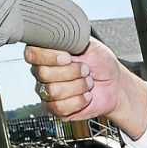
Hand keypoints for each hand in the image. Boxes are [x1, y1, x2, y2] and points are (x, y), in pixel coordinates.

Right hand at [24, 39, 146, 136]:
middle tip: (85, 69)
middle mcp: (42, 72)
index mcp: (45, 53)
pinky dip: (78, 101)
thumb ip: (66, 40)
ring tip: (87, 82)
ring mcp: (47, 91)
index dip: (50, 57)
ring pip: (53, 91)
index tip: (68, 57)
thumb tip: (54, 39)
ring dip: (78, 86)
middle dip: (71, 72)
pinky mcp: (56, 108)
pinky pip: (59, 107)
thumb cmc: (101, 62)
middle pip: (43, 74)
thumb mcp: (86, 43)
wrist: (114, 84)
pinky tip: (86, 95)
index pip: (32, 54)